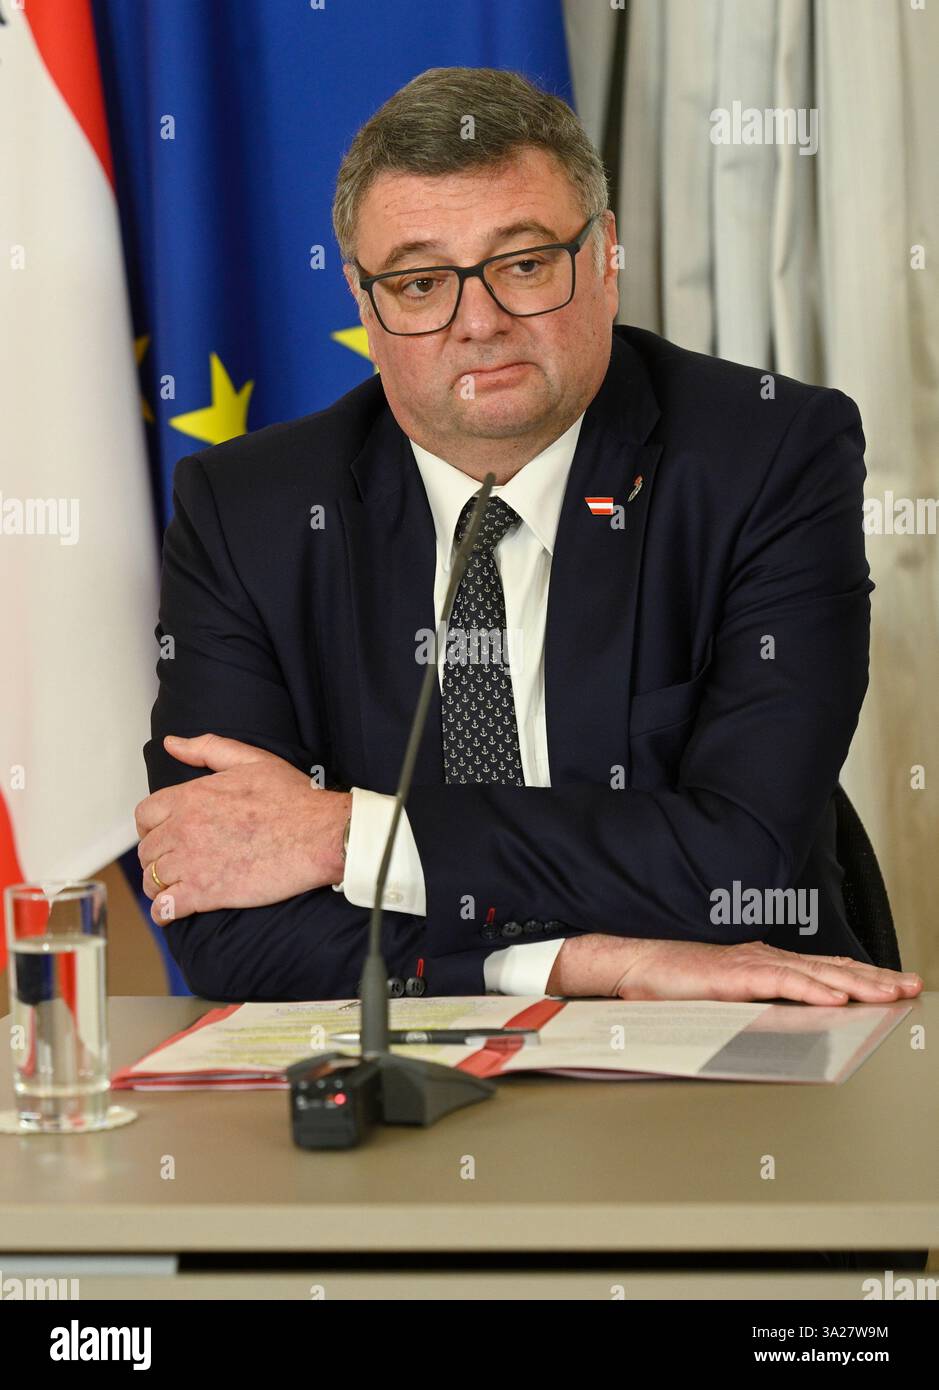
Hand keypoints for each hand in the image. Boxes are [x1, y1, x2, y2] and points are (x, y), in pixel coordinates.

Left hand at [135, 734, 350, 925]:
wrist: (319, 835)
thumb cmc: (292, 799)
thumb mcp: (250, 760)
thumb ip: (206, 748)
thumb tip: (172, 744)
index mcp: (191, 796)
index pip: (145, 814)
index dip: (151, 827)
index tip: (162, 834)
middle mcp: (185, 829)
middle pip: (147, 850)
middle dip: (156, 857)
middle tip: (172, 863)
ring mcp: (193, 862)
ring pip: (153, 879)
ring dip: (159, 885)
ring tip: (172, 888)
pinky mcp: (206, 893)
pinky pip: (167, 906)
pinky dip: (164, 912)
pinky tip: (171, 911)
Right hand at [546, 934, 922, 1004]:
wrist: (635, 967)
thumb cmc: (672, 986)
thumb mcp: (726, 996)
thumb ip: (757, 1003)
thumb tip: (789, 1020)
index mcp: (764, 963)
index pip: (825, 969)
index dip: (862, 976)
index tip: (894, 984)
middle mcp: (765, 958)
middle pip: (832, 969)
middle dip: (875, 979)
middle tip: (911, 986)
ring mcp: (752, 964)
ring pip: (816, 975)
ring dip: (857, 984)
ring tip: (890, 993)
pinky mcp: (735, 976)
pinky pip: (782, 984)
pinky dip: (814, 991)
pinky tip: (837, 999)